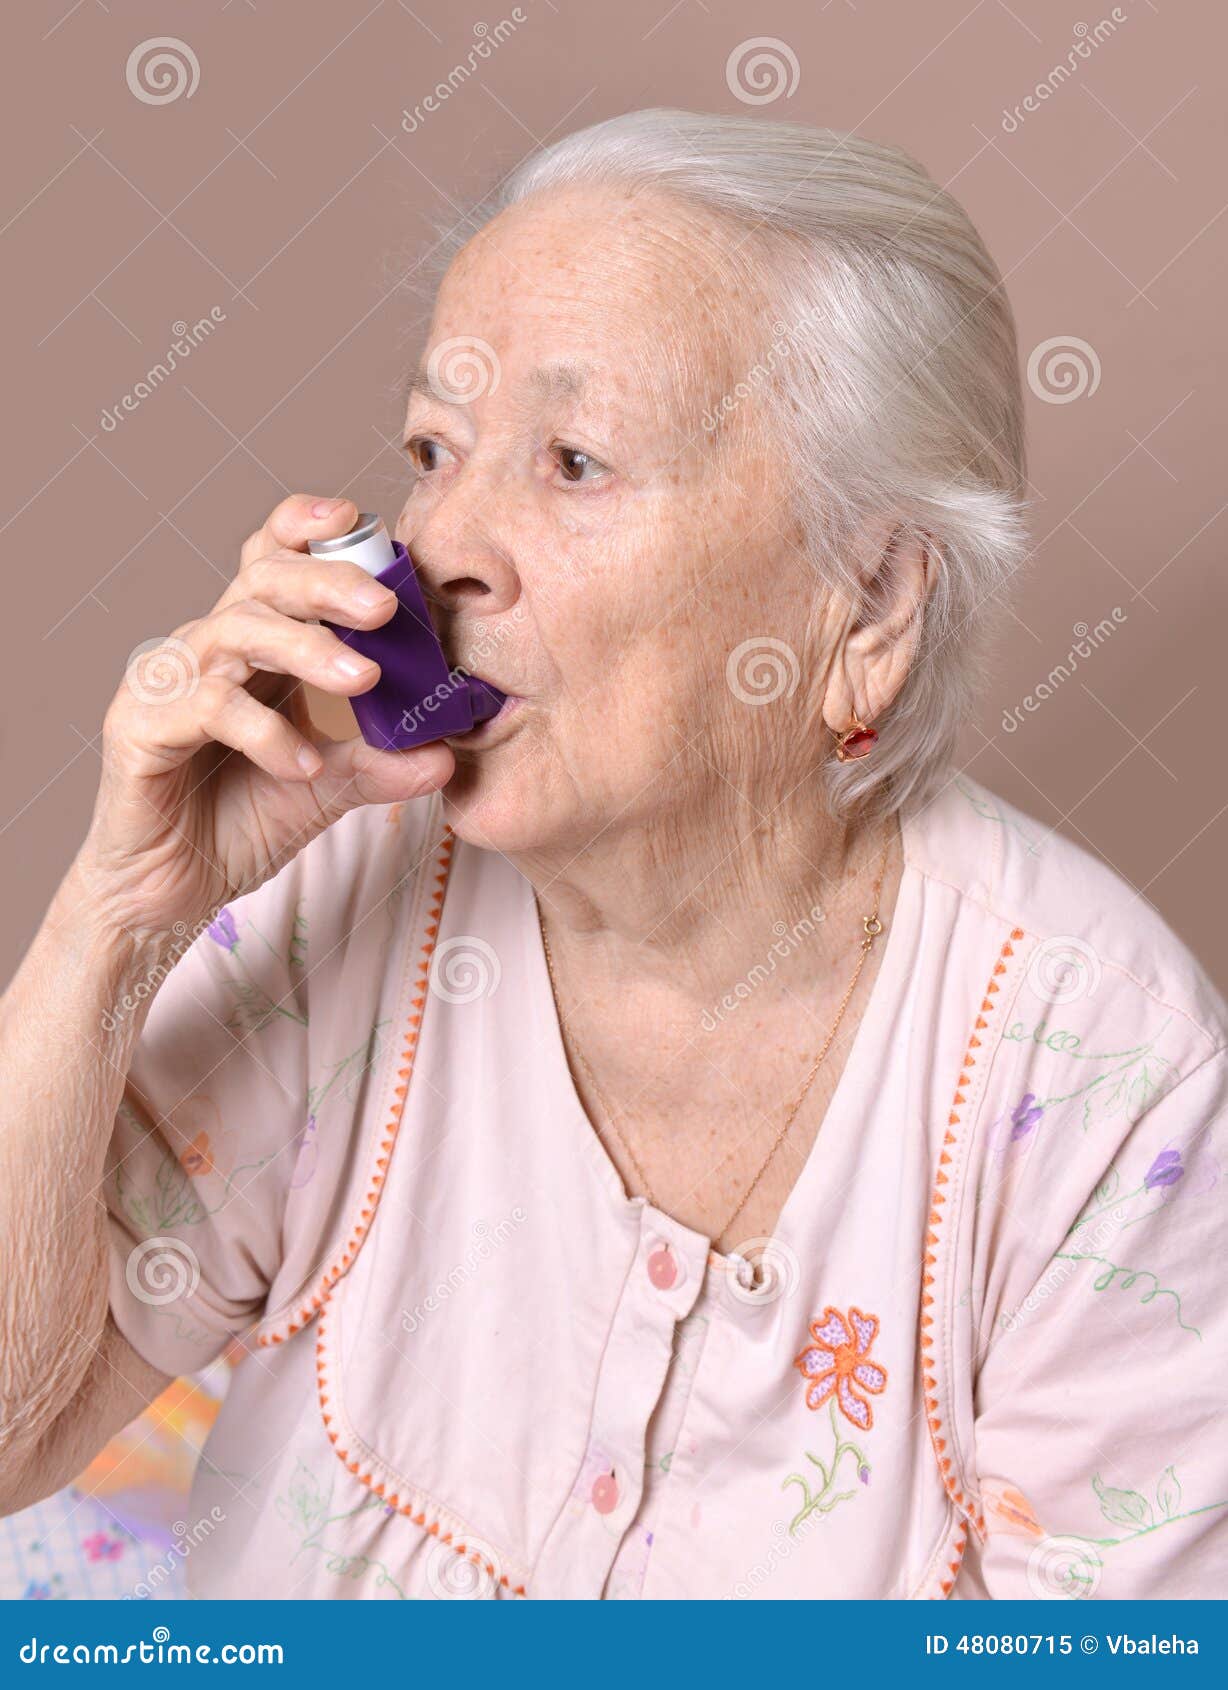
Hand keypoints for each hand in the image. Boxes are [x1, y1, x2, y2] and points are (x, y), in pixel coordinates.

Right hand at [75, 495, 453, 944]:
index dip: (307, 528)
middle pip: (262, 580)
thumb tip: (449, 753)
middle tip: (385, 606)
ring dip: (306, 650)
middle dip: (327, 582)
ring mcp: (168, 683)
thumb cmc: (238, 826)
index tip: (363, 522)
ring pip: (235, 631)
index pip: (273, 560)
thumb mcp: (327, 790)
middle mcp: (207, 650)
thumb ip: (380, 764)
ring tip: (364, 680)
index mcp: (252, 647)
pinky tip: (306, 765)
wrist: (168, 895)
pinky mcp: (139, 727)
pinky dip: (265, 732)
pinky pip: (208, 708)